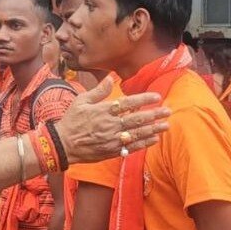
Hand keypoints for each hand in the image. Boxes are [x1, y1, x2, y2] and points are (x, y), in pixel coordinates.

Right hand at [54, 76, 170, 164]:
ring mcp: (112, 139)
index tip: (157, 97)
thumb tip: (111, 78)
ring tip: (166, 125)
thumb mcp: (80, 101)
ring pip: (138, 133)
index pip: (128, 103)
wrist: (62, 144)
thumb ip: (98, 91)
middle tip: (167, 111)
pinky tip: (154, 139)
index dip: (144, 99)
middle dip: (154, 114)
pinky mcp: (112, 151)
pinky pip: (132, 147)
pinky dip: (144, 143)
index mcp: (103, 110)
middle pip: (137, 118)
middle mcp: (110, 124)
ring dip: (153, 129)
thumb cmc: (70, 121)